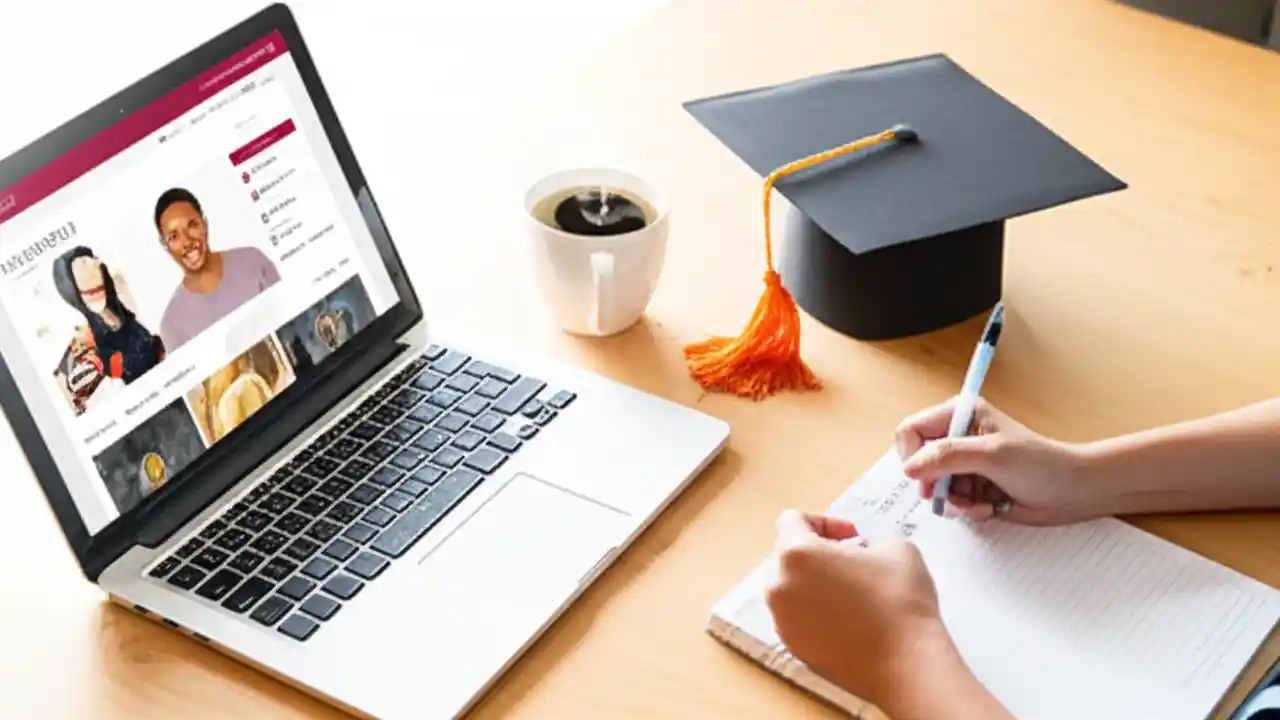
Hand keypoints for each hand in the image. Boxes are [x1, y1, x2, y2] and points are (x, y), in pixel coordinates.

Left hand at [762, 510, 950, 710]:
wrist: (906, 664)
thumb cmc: (900, 601)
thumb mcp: (895, 546)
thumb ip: (868, 537)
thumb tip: (861, 549)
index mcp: (797, 554)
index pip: (791, 520)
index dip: (824, 521)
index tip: (851, 536)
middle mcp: (779, 586)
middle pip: (786, 554)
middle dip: (816, 551)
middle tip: (851, 560)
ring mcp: (783, 620)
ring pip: (788, 587)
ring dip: (812, 581)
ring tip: (849, 590)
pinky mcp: (793, 647)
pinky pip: (795, 616)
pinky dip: (813, 611)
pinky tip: (846, 618)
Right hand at [894, 396, 1090, 524]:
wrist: (1073, 492)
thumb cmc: (1043, 464)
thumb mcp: (992, 455)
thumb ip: (948, 457)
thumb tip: (910, 467)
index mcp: (960, 415)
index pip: (911, 430)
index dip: (912, 455)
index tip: (925, 475)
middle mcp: (958, 437)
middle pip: (919, 463)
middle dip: (936, 484)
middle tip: (956, 493)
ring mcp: (965, 465)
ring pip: (934, 488)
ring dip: (954, 501)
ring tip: (981, 501)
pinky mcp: (973, 488)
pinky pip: (952, 504)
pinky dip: (967, 510)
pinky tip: (990, 506)